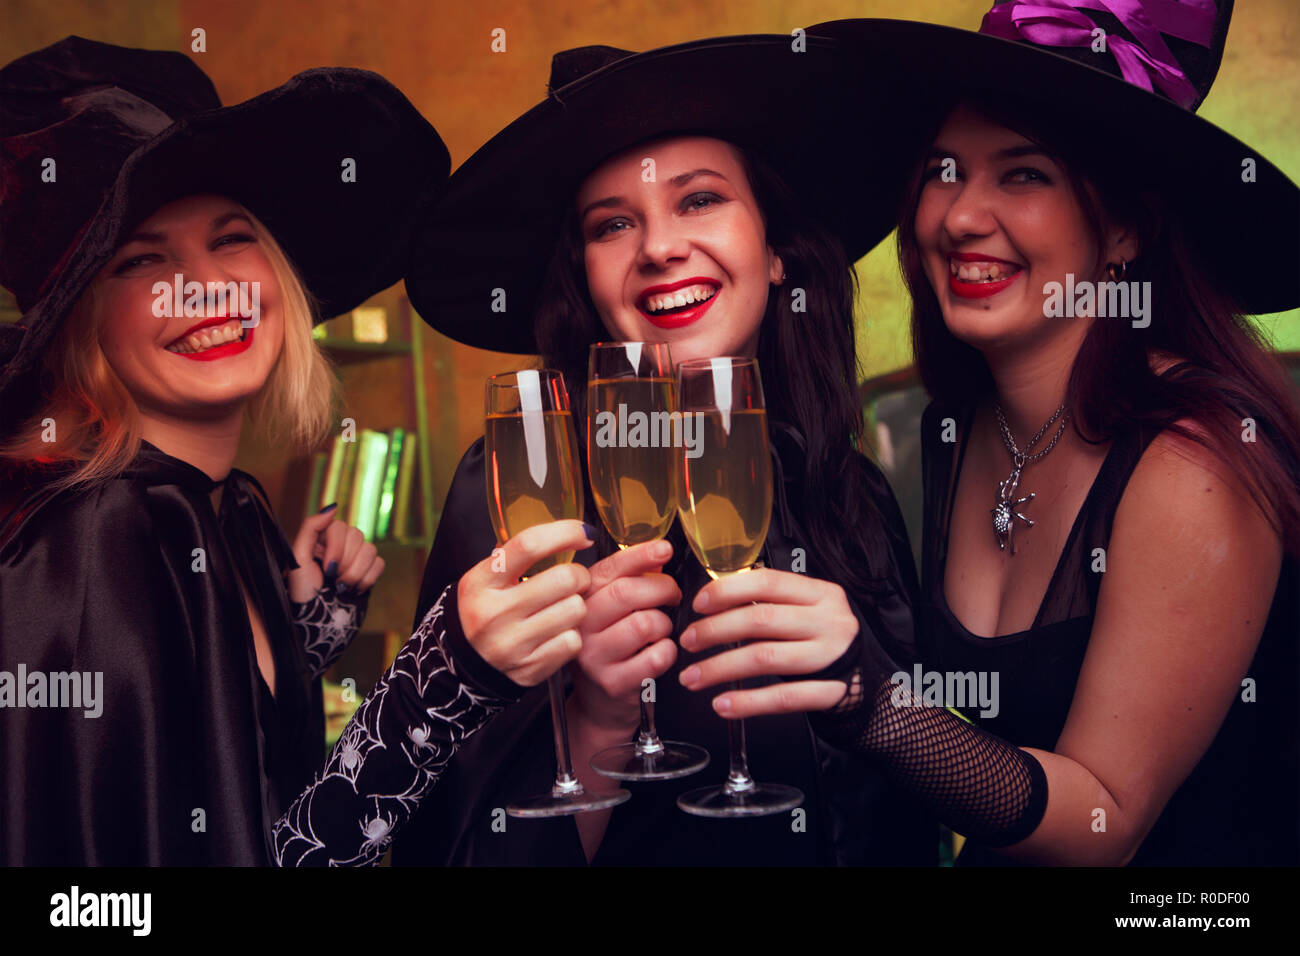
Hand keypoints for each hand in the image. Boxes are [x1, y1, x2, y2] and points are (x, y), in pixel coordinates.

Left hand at [287, 505, 384, 602]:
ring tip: (342, 588)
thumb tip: (333, 507)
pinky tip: (354, 590)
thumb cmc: (303, 593)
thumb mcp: (298, 559)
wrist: (317, 624)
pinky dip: (368, 579)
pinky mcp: (369, 573)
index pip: (340, 526)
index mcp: (321, 540)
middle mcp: (340, 546)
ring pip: (370, 550)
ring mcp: (356, 560)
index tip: (326, 569)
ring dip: (355, 573)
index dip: (336, 547)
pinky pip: (379, 564)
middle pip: (358, 536)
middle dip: (345, 563)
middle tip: (332, 580)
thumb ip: (311, 528)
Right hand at [457, 520, 593, 686]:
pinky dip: (571, 635)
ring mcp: (512, 644)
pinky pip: (573, 641)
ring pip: (574, 610)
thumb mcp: (483, 580)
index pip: (528, 545)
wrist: (461, 667)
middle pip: (563, 579)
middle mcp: (494, 613)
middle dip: (579, 576)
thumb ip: (513, 556)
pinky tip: (557, 632)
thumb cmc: (481, 612)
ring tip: (562, 607)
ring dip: (577, 605)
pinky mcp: (529, 668)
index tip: (583, 532)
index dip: (564, 533)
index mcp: (482, 582)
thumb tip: (558, 528)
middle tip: (574, 580)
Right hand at [569, 539, 680, 730]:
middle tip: (672, 595)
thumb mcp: (611, 611)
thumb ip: (631, 580)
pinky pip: (656, 656)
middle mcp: (579, 626)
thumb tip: (658, 555)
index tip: (664, 548)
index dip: (640, 555)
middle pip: (627, 593)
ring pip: (645, 624)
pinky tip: (660, 652)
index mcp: (579, 600)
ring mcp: (594, 656)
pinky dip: (668, 651)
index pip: (609, 568)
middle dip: (662, 588)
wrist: (599, 705)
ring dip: (664, 624)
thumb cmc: (610, 649)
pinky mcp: (613, 683)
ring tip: (660, 630)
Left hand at [677, 569, 857, 718]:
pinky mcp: (832, 692)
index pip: (767, 583)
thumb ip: (769, 603)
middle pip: (761, 621)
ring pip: (766, 658)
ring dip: (720, 668)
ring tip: (693, 677)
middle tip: (687, 641)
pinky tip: (722, 704)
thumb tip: (713, 599)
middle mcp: (829, 621)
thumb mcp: (805, 611)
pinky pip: (784, 698)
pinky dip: (748, 703)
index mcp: (820, 594)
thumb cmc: (822, 639)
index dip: (728, 591)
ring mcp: (831, 657)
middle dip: (714, 631)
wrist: (864, 679)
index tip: (699, 604)